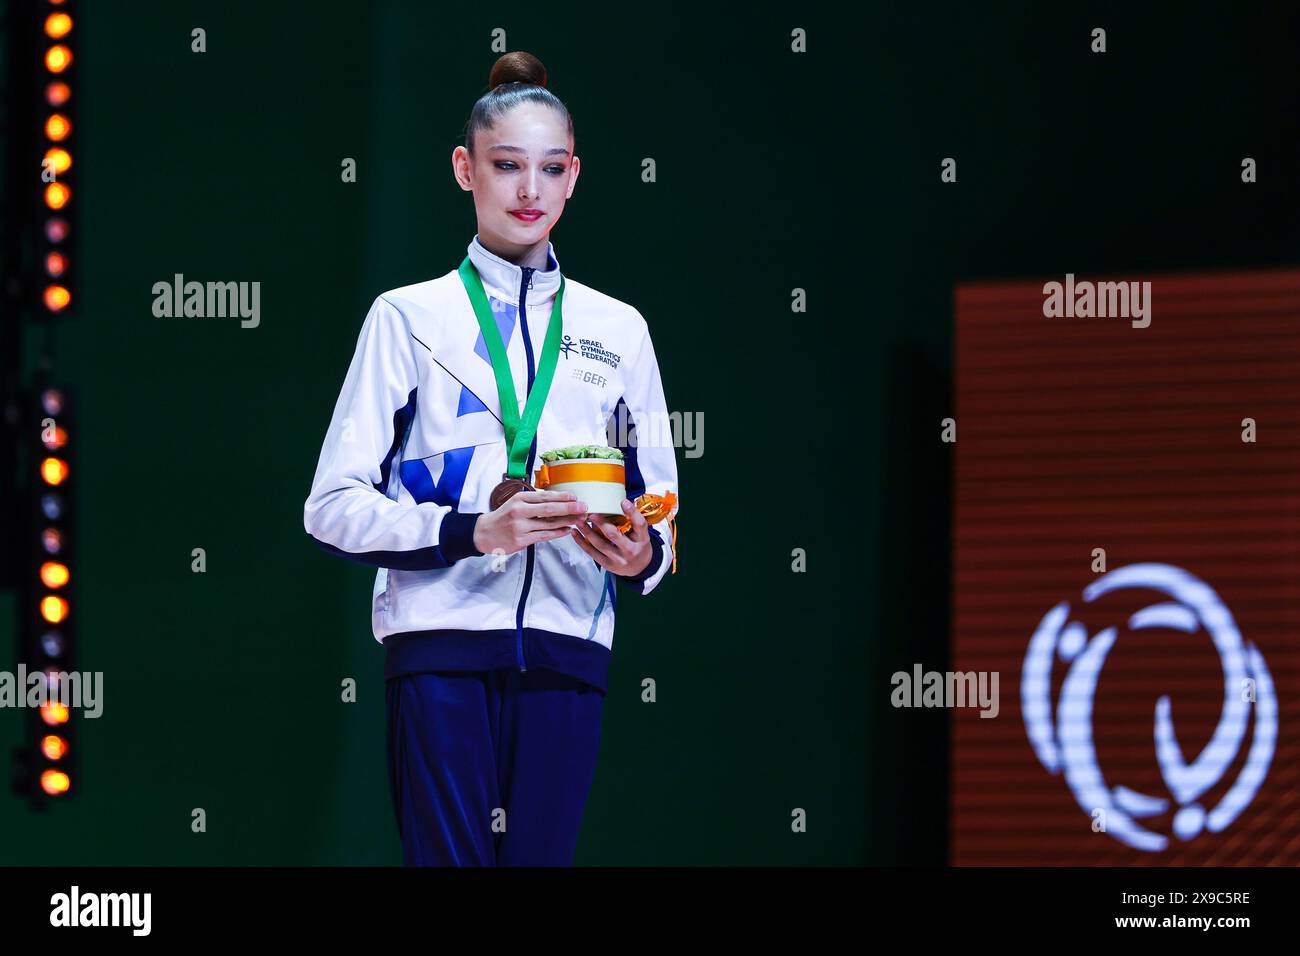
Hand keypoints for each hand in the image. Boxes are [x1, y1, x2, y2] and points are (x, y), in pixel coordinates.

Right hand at [472, 491, 586, 555]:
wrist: (485, 533)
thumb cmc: (504, 516)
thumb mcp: (515, 502)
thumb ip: (534, 501)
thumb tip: (558, 499)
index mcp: (519, 498)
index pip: (544, 496)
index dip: (562, 496)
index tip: (575, 496)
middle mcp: (520, 511)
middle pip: (549, 509)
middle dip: (569, 508)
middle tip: (584, 507)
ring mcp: (520, 527)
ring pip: (549, 524)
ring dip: (567, 521)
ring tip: (579, 519)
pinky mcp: (522, 540)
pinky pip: (544, 536)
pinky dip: (558, 533)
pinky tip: (567, 530)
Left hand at [570, 499, 652, 576]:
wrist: (640, 568)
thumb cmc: (638, 546)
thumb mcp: (641, 534)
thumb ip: (633, 521)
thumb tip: (621, 502)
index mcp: (642, 540)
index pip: (640, 525)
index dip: (632, 512)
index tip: (623, 502)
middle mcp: (631, 550)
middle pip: (614, 535)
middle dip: (601, 523)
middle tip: (592, 513)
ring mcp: (619, 559)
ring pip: (600, 544)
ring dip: (587, 531)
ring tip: (579, 520)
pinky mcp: (608, 565)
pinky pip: (592, 553)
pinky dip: (582, 542)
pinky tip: (576, 533)